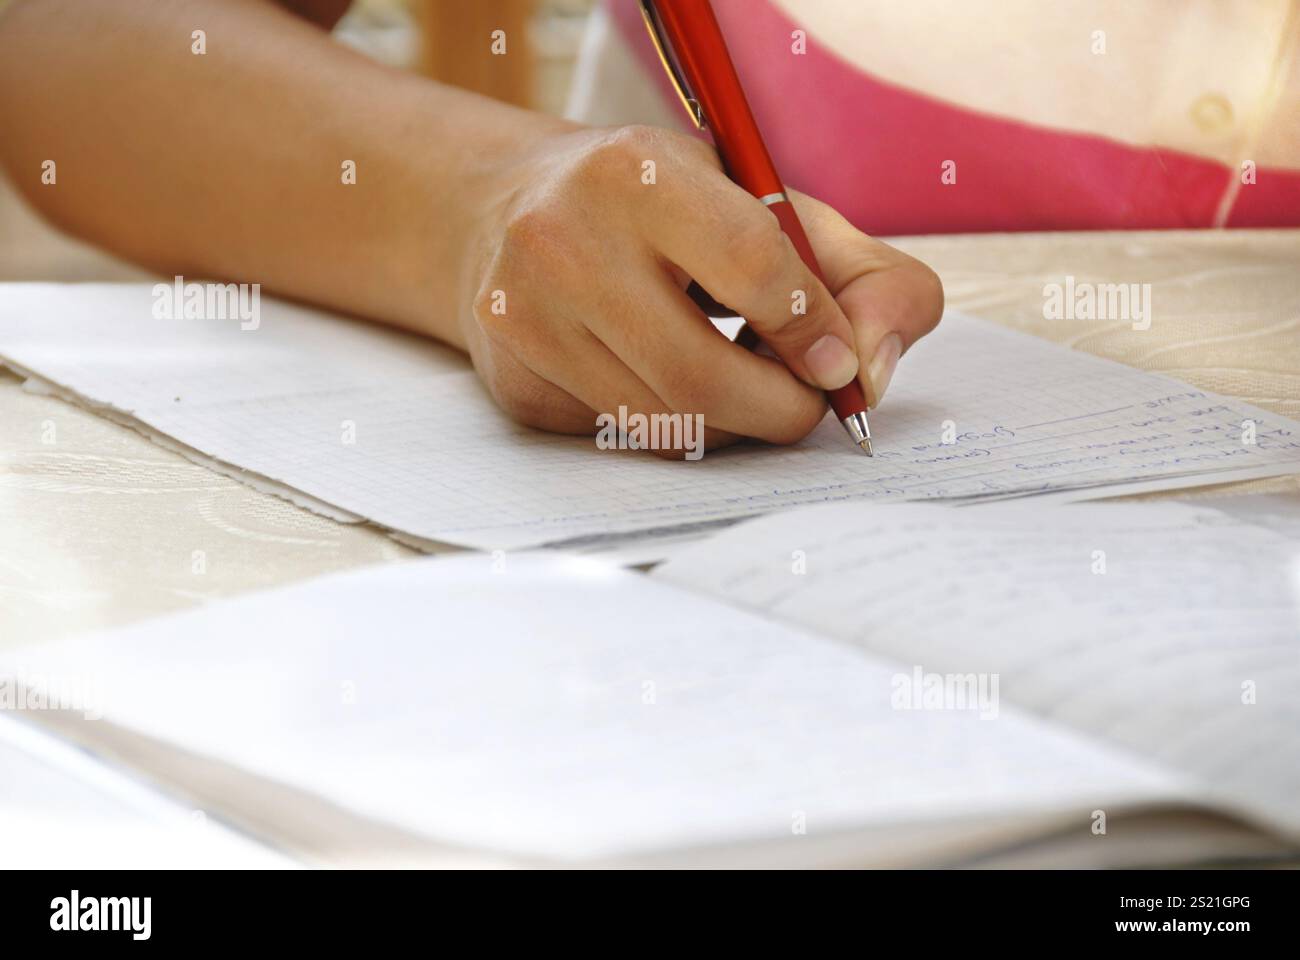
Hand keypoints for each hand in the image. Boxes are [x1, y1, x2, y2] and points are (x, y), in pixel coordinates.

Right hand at [458, 124, 942, 455]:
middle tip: (807, 404)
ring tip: (743, 384)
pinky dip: (676, 427)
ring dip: (732, 426)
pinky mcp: (515, 385)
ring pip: (665, 424)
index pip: (750, 262)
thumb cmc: (665, 207)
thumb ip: (860, 273)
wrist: (511, 210)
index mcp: (634, 171)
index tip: (837, 362)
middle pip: (701, 377)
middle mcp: (560, 242)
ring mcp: (525, 321)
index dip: (812, 326)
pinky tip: (672, 381)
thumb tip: (874, 373)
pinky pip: (626, 440)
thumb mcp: (765, 201)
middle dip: (781, 411)